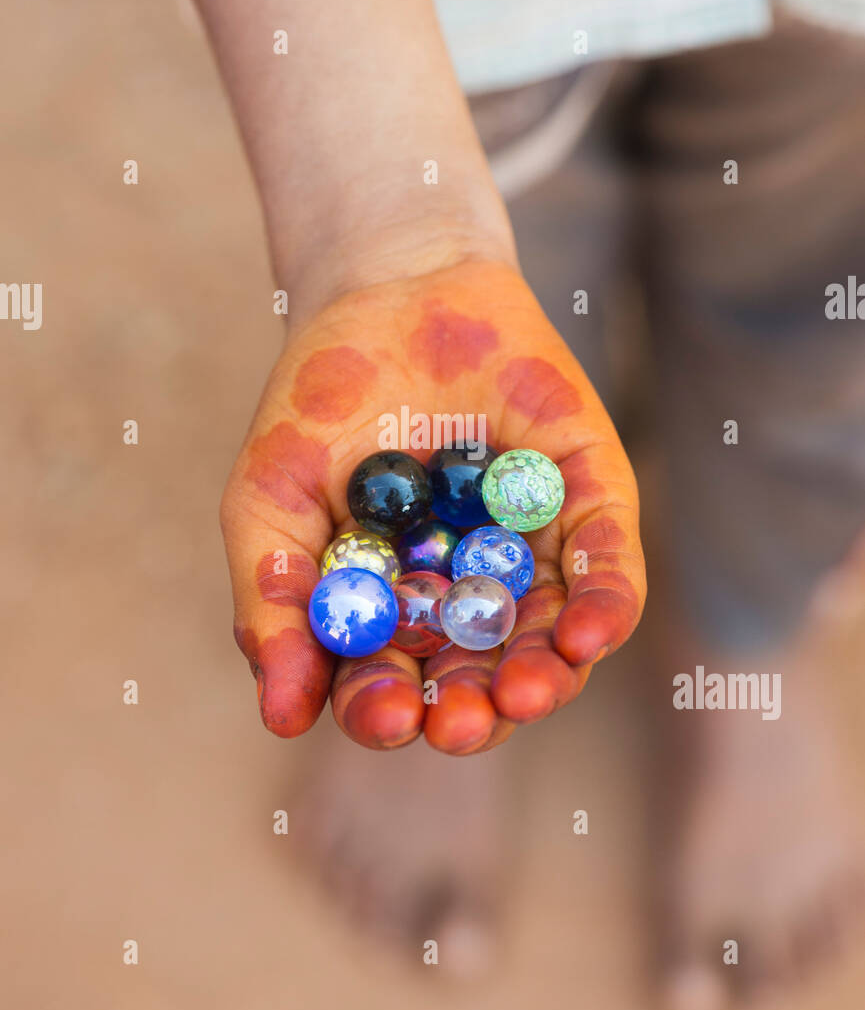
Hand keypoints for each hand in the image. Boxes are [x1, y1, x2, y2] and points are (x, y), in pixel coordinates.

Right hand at [221, 254, 644, 753]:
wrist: (386, 287)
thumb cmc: (319, 398)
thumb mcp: (269, 496)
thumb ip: (276, 600)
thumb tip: (280, 717)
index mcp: (391, 610)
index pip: (391, 683)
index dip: (387, 710)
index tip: (386, 717)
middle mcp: (466, 596)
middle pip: (476, 676)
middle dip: (470, 709)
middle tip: (458, 722)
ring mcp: (532, 553)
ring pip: (550, 640)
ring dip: (544, 677)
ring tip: (524, 694)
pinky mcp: (588, 501)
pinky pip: (609, 568)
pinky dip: (604, 604)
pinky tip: (586, 635)